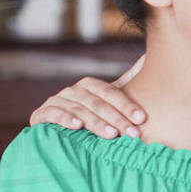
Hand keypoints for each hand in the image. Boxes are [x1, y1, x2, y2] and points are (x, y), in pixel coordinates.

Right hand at [29, 54, 145, 137]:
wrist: (58, 130)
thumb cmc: (92, 114)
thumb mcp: (109, 99)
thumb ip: (128, 79)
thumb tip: (147, 57)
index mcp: (90, 85)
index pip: (111, 92)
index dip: (127, 105)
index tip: (142, 118)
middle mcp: (73, 90)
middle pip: (98, 103)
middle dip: (117, 119)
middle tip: (133, 133)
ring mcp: (56, 101)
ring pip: (79, 110)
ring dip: (96, 123)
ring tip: (112, 134)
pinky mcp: (41, 114)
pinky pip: (54, 114)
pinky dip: (65, 119)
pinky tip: (77, 126)